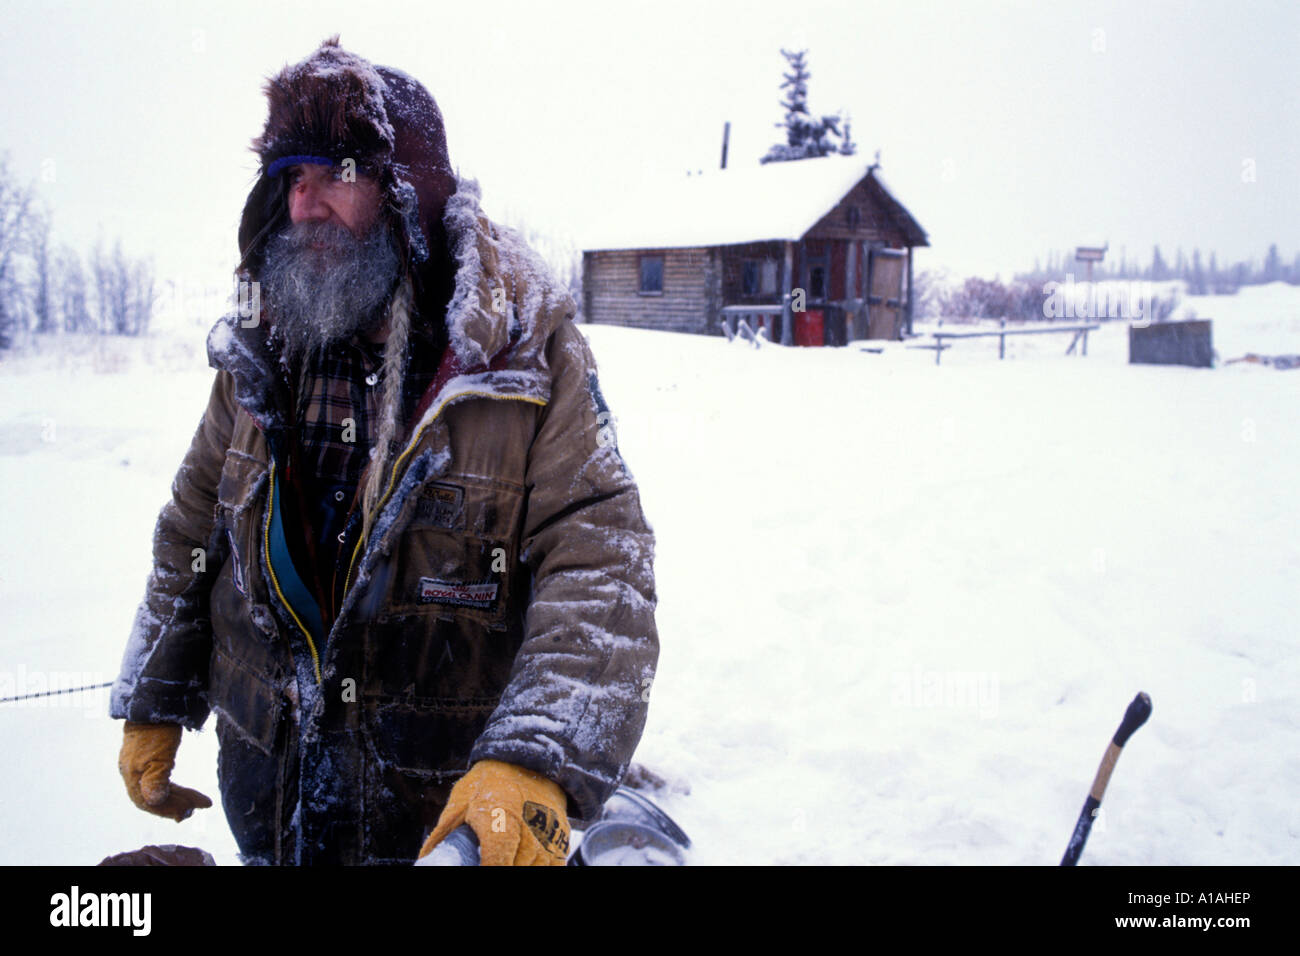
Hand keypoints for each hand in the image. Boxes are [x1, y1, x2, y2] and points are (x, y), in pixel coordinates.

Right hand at [118, 721, 212, 821]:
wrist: (154, 703)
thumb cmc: (158, 731)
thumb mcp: (159, 757)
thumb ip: (156, 782)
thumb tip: (154, 802)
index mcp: (133, 776)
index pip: (149, 803)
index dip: (169, 811)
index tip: (189, 813)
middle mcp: (132, 773)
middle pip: (154, 797)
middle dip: (176, 805)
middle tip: (198, 808)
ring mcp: (138, 764)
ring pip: (157, 788)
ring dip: (176, 797)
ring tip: (195, 802)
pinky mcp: (145, 756)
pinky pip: (157, 779)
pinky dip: (171, 787)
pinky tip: (181, 790)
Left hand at [418, 759, 569, 865]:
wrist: (529, 758)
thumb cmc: (491, 781)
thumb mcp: (461, 801)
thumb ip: (444, 832)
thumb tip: (425, 857)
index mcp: (500, 820)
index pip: (496, 862)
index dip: (489, 868)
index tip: (480, 867)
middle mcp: (528, 829)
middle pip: (516, 868)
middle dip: (503, 867)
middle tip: (488, 862)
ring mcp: (548, 834)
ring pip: (536, 868)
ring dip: (521, 868)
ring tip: (507, 861)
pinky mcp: (561, 836)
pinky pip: (553, 865)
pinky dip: (540, 868)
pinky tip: (525, 863)